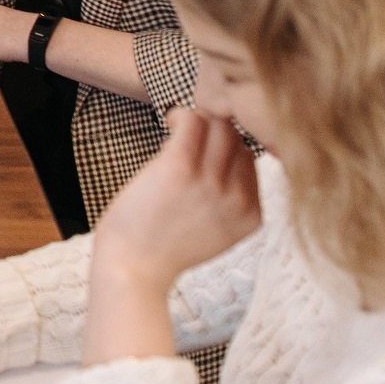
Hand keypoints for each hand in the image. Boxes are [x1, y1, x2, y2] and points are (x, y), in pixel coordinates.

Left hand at [92, 108, 262, 292]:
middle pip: (240, 140)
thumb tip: (228, 161)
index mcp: (250, 214)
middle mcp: (237, 198)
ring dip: (200, 119)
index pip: (252, 161)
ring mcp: (211, 182)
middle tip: (194, 130)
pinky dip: (182, 115)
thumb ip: (230, 202)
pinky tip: (170, 121)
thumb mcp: (216, 233)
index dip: (229, 149)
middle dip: (218, 130)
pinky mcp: (180, 168)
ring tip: (179, 125)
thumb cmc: (164, 249)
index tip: (208, 146)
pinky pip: (193, 122)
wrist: (133, 268)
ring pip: (221, 127)